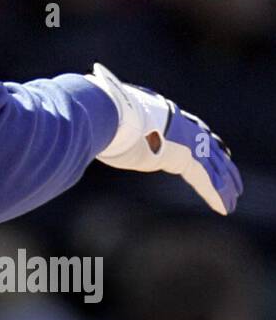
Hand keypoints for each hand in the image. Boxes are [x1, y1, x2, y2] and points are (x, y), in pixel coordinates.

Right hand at [86, 63, 242, 215]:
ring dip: (225, 185)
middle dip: (221, 163)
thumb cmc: (102, 113)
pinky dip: (216, 195)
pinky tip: (224, 208)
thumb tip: (88, 121)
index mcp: (164, 114)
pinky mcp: (186, 157)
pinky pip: (207, 180)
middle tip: (231, 176)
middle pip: (209, 146)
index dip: (203, 139)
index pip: (190, 128)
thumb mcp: (110, 119)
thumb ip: (109, 125)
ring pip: (214, 166)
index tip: (214, 147)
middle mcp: (180, 125)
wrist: (110, 111)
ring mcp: (186, 140)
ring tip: (232, 200)